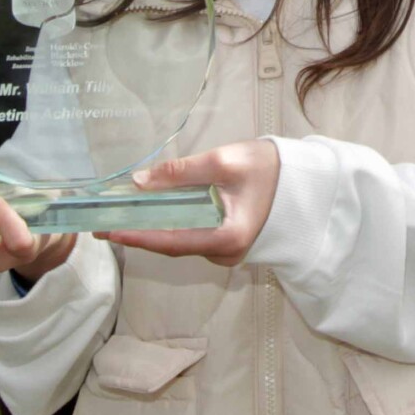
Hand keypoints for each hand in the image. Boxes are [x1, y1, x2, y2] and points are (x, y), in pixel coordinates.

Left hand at [101, 140, 280, 265]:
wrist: (307, 180)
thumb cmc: (271, 168)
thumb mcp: (225, 161)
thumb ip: (181, 172)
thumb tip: (139, 182)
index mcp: (227, 238)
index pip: (170, 241)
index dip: (136, 237)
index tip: (107, 233)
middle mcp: (226, 253)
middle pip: (174, 245)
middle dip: (140, 233)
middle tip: (107, 222)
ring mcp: (229, 252)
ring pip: (184, 242)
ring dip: (156, 227)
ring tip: (128, 213)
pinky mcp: (230, 243)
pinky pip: (195, 237)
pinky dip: (175, 225)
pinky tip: (161, 211)